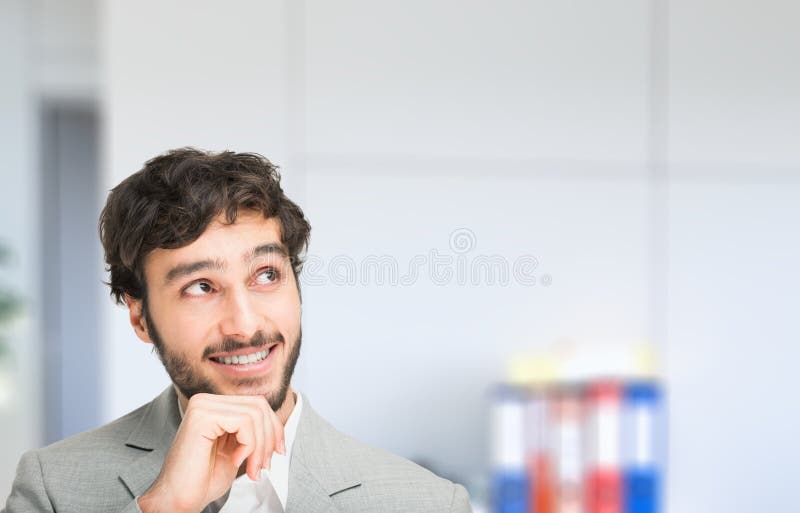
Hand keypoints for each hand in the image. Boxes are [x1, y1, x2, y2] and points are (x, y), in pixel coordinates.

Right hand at [137, 393, 285, 512]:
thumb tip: (277, 423)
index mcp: (214, 406)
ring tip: (252, 468)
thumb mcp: (237, 448)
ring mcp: (202, 406)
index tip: (277, 451)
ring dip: (260, 447)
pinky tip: (235, 460)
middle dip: (270, 437)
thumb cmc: (203, 479)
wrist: (178, 499)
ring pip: (254, 414)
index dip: (274, 428)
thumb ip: (252, 430)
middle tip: (264, 465)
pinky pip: (244, 422)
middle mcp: (206, 401)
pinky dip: (249, 445)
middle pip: (259, 406)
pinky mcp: (202, 416)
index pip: (257, 403)